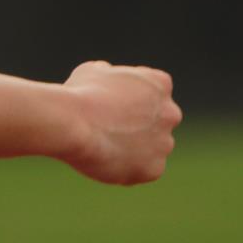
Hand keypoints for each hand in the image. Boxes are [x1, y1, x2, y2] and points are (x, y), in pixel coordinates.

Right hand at [60, 60, 181, 184]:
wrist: (73, 124)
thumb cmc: (80, 94)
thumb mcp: (94, 71)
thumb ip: (111, 76)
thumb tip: (107, 78)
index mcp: (160, 83)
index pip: (153, 92)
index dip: (130, 98)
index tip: (110, 103)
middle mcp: (170, 113)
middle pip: (158, 121)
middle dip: (139, 124)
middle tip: (109, 127)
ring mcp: (164, 143)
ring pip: (152, 148)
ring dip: (134, 148)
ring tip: (103, 145)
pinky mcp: (154, 169)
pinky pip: (143, 170)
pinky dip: (127, 168)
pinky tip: (106, 159)